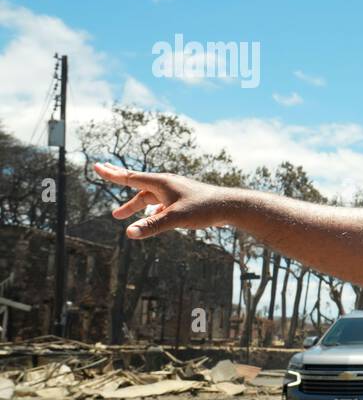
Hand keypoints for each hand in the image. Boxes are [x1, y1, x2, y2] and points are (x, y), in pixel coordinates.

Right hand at [94, 163, 230, 237]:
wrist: (230, 206)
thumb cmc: (205, 209)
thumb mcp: (176, 219)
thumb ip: (152, 226)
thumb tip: (129, 233)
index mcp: (161, 183)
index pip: (130, 177)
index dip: (112, 174)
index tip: (96, 166)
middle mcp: (167, 183)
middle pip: (137, 184)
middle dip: (119, 182)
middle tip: (102, 174)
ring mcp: (175, 191)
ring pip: (148, 197)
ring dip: (134, 205)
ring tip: (119, 216)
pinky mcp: (183, 199)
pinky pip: (161, 202)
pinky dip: (151, 209)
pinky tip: (151, 216)